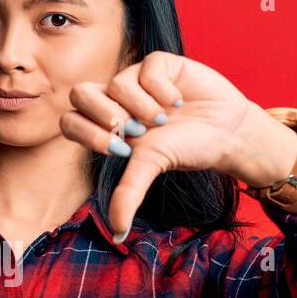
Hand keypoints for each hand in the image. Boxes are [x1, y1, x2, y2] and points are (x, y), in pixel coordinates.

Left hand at [59, 51, 251, 238]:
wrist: (226, 132)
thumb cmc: (186, 149)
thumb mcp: (151, 169)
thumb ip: (129, 195)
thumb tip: (118, 234)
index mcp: (105, 125)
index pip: (70, 121)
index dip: (88, 133)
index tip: (122, 149)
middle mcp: (115, 100)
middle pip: (80, 93)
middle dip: (106, 115)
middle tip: (137, 131)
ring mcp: (135, 79)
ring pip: (116, 83)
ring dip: (143, 107)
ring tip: (163, 119)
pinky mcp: (158, 63)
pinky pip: (146, 68)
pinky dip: (163, 90)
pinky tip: (178, 100)